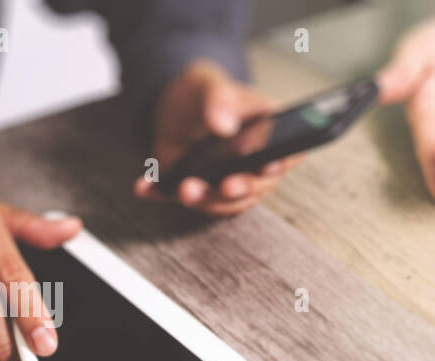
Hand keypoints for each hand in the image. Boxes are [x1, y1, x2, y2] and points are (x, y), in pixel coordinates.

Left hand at [135, 59, 297, 216]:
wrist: (174, 106)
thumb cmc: (204, 91)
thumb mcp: (210, 84)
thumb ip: (220, 100)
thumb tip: (224, 125)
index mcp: (272, 136)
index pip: (288, 154)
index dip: (280, 163)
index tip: (266, 167)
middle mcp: (257, 167)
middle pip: (257, 187)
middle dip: (238, 189)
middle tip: (224, 186)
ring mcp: (231, 183)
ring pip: (226, 203)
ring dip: (204, 200)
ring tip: (182, 188)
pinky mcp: (203, 191)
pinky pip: (189, 199)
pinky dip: (166, 194)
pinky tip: (146, 188)